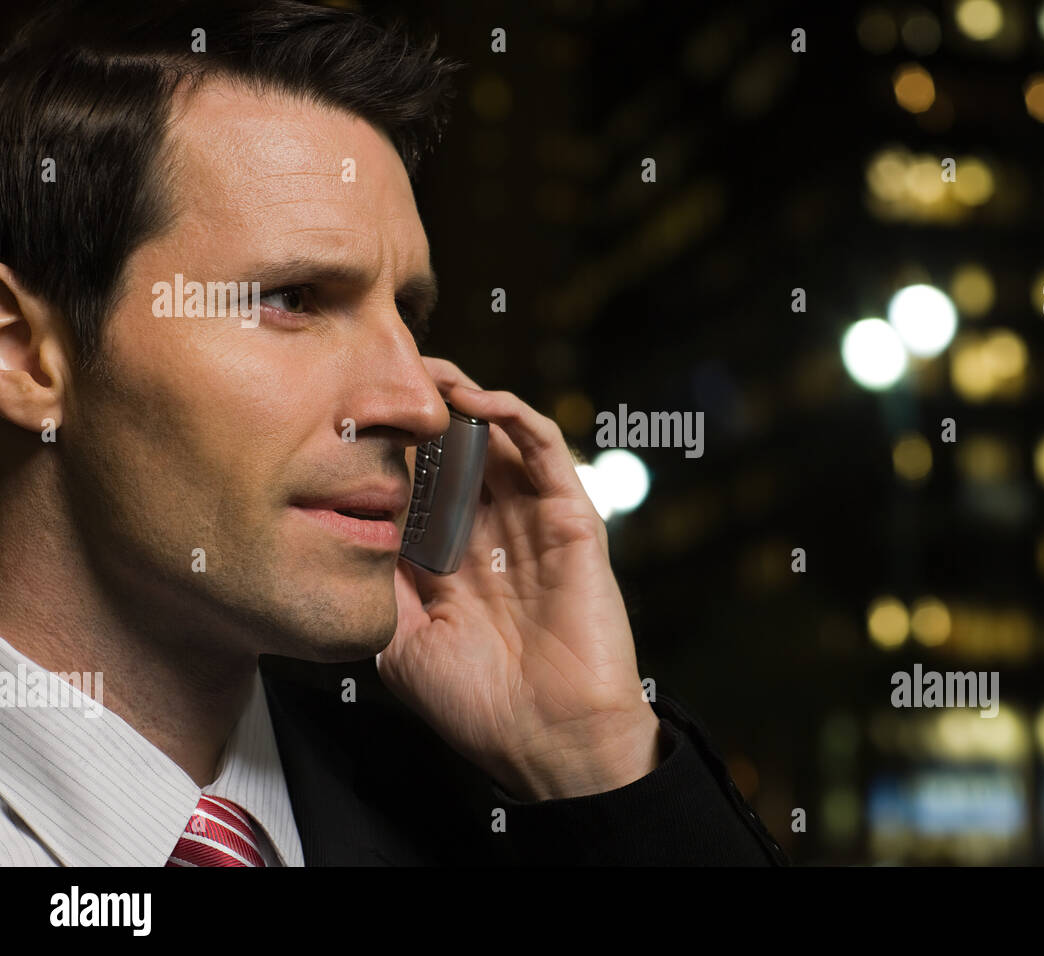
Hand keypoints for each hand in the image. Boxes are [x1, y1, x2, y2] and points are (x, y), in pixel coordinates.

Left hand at [376, 357, 661, 800]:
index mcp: (449, 557)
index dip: (383, 447)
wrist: (549, 739)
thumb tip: (335, 531)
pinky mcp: (572, 516)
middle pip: (453, 448)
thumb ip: (377, 584)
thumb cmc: (476, 704)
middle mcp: (489, 530)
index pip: (414, 483)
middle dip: (417, 410)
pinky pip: (546, 449)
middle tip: (376, 370)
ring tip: (420, 370)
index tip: (337, 412)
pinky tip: (472, 401)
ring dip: (460, 398)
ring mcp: (532, 519)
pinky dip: (512, 415)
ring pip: (497, 437)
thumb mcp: (400, 642)